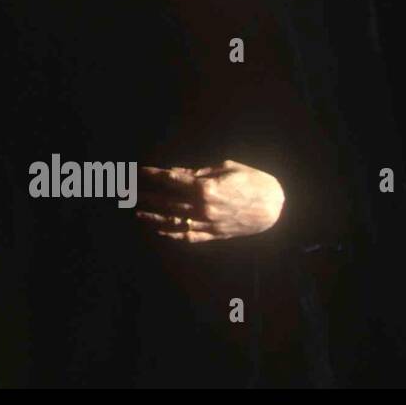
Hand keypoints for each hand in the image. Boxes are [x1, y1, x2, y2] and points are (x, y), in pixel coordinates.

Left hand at [137, 160, 284, 242]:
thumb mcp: (226, 168)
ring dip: (152, 217)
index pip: (170, 180)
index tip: (137, 172)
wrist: (278, 207)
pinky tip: (158, 230)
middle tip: (128, 191)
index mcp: (205, 187)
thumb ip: (197, 172)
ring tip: (137, 212)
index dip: (151, 175)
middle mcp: (203, 207)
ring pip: (172, 222)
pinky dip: (171, 234)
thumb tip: (175, 173)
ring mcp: (207, 224)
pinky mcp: (214, 235)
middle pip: (165, 202)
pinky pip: (188, 236)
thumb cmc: (254, 182)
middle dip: (145, 195)